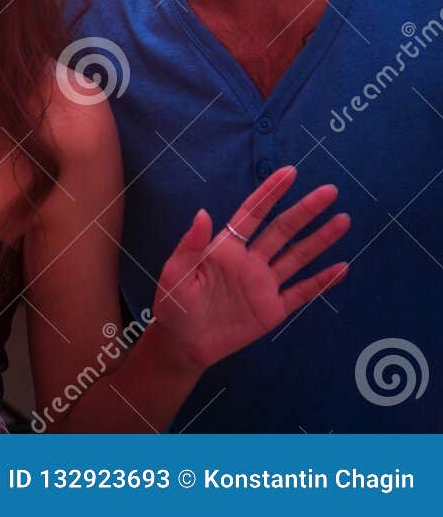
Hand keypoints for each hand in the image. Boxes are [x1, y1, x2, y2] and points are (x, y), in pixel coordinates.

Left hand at [152, 165, 348, 370]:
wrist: (183, 344)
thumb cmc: (173, 305)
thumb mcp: (175, 273)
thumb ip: (190, 245)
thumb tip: (203, 212)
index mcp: (225, 248)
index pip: (253, 214)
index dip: (270, 193)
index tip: (290, 172)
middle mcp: (249, 261)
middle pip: (282, 230)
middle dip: (306, 210)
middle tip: (330, 191)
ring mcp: (263, 284)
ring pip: (298, 256)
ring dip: (320, 239)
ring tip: (343, 219)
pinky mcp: (273, 310)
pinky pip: (302, 293)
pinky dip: (322, 282)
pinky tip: (342, 267)